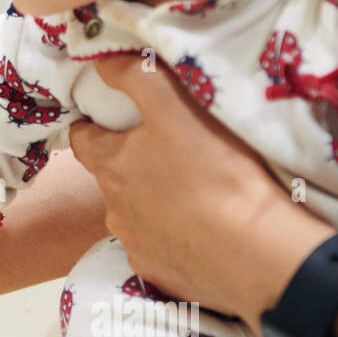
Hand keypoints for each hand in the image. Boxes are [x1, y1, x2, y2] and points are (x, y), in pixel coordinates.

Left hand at [67, 55, 333, 335]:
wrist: (255, 253)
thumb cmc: (215, 170)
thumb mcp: (176, 106)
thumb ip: (136, 77)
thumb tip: (101, 61)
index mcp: (111, 165)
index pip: (82, 140)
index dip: (93, 126)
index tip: (109, 119)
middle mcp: (113, 208)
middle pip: (111, 178)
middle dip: (129, 164)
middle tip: (166, 153)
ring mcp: (135, 246)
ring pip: (134, 216)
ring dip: (151, 204)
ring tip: (190, 195)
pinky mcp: (161, 275)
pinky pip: (159, 250)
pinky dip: (172, 240)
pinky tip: (200, 233)